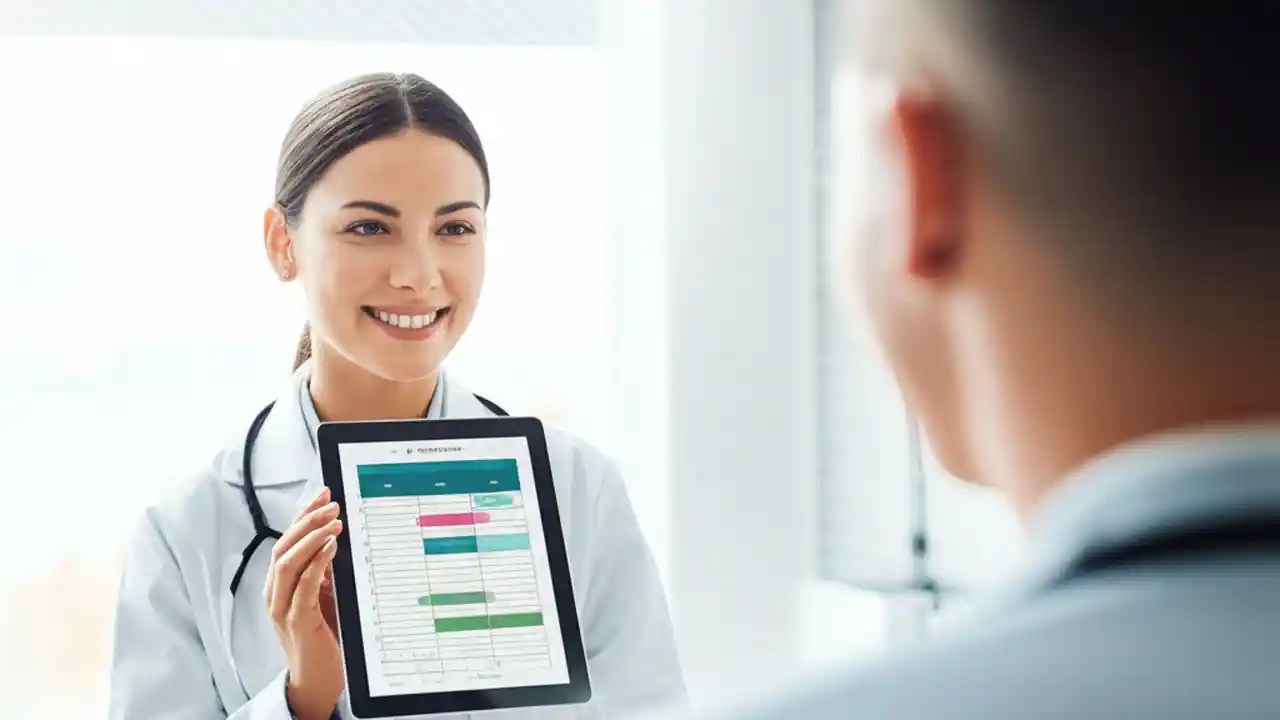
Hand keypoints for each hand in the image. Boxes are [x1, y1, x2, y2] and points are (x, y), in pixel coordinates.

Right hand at [265, 486, 344, 719]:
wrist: (320, 679)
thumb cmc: (325, 636)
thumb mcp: (325, 595)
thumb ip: (324, 569)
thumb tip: (336, 534)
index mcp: (279, 584)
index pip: (287, 540)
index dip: (302, 514)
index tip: (323, 494)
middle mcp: (275, 593)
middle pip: (283, 547)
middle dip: (307, 521)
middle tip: (333, 505)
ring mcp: (282, 609)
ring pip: (287, 563)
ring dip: (311, 538)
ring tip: (334, 523)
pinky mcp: (297, 623)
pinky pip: (302, 588)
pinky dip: (316, 564)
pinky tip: (331, 548)